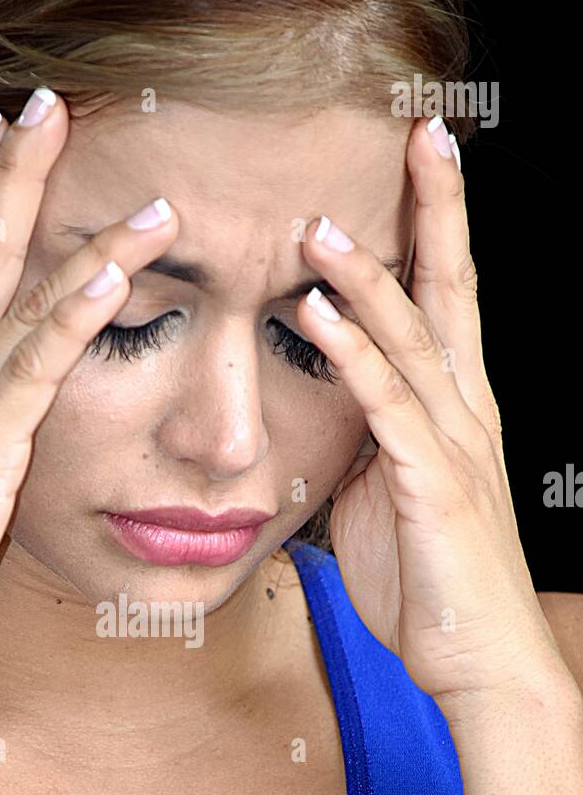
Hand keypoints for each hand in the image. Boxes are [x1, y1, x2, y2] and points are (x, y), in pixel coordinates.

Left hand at [294, 115, 569, 720]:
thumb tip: (321, 424)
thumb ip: (359, 451)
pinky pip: (387, 405)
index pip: (446, 301)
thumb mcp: (382, 503)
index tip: (419, 163)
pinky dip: (352, 355)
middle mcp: (465, 411)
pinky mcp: (433, 482)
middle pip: (451, 291)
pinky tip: (317, 315)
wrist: (477, 660)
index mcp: (453, 411)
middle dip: (435, 211)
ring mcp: (453, 443)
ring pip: (413, 338)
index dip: (435, 229)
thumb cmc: (430, 585)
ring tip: (320, 226)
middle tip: (418, 134)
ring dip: (366, 277)